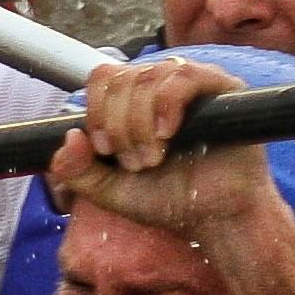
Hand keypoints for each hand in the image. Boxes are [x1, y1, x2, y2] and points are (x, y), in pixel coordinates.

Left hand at [45, 55, 279, 249]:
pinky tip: (166, 133)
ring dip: (140, 122)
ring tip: (153, 158)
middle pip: (122, 78)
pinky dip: (166, 104)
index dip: (95, 110)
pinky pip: (185, 75)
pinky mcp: (224, 88)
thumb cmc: (168, 200)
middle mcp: (162, 86)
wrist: (214, 219)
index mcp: (135, 101)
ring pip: (149, 76)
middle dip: (119, 125)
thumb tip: (70, 136)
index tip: (104, 149)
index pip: (103, 77)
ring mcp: (194, 84)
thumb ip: (76, 170)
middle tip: (135, 163)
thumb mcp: (108, 190)